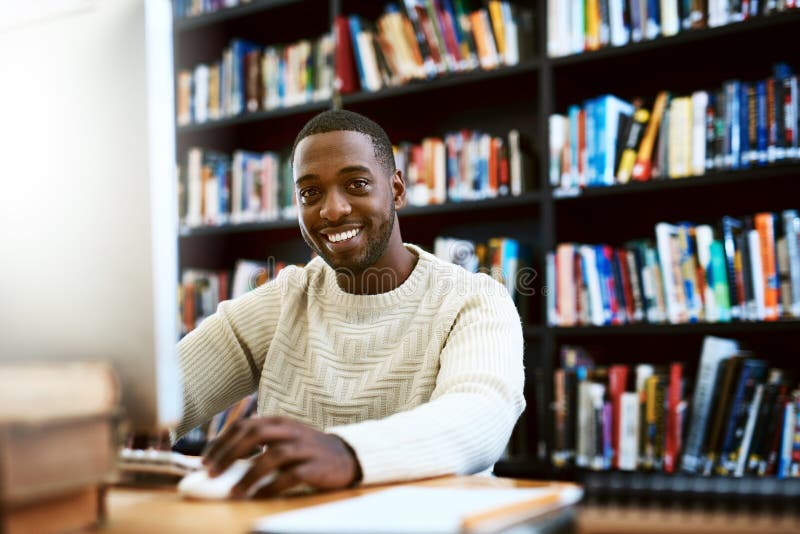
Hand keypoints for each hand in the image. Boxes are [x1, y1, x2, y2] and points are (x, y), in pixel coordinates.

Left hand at [202, 416, 360, 497]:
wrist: (345, 456)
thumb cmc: (307, 449)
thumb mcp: (284, 438)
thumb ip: (260, 442)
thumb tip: (223, 458)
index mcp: (279, 421)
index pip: (245, 425)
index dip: (222, 442)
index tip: (205, 460)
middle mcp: (291, 431)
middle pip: (255, 434)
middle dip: (229, 453)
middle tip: (212, 473)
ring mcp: (304, 447)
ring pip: (272, 455)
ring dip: (249, 475)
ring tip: (233, 492)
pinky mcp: (315, 466)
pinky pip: (291, 476)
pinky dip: (272, 486)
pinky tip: (260, 496)